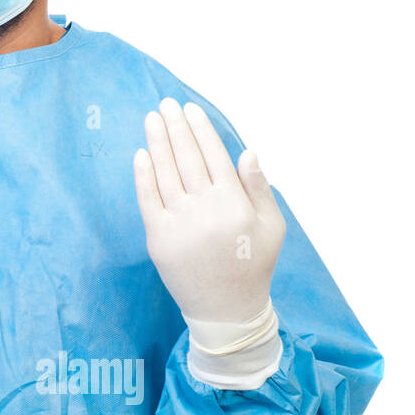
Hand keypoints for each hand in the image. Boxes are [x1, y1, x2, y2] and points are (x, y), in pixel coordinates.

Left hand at [133, 98, 285, 354]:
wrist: (226, 309)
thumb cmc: (252, 264)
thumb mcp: (272, 226)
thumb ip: (259, 187)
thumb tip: (246, 150)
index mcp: (235, 204)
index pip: (214, 156)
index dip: (200, 130)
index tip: (191, 110)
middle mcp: (206, 210)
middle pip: (187, 158)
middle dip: (175, 127)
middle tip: (166, 105)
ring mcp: (179, 224)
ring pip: (165, 173)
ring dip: (157, 143)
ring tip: (152, 120)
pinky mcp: (158, 238)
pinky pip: (147, 199)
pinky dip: (143, 175)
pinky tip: (142, 154)